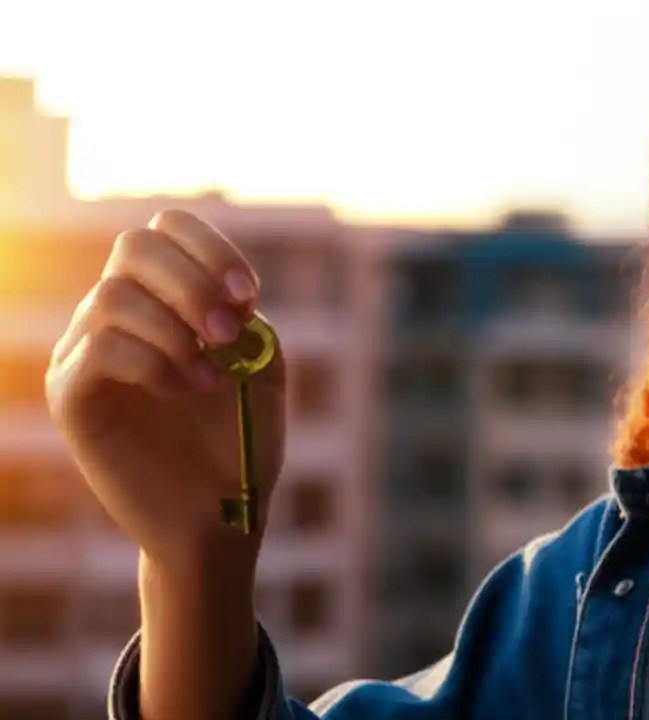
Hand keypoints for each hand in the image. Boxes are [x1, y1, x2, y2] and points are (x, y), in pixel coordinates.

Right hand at [45, 209, 286, 569]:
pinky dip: (152, 362)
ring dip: (175, 330)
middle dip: (191, 281)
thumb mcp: (264, 369)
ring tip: (210, 378)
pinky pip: (98, 350)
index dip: (209, 248)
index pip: (165, 229)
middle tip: (227, 333)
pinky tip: (186, 392)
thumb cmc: (242, 441)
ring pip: (113, 297)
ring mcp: (86, 354)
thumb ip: (249, 323)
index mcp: (165, 299)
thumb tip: (226, 297)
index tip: (248, 295)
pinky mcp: (71, 397)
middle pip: (133, 246)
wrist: (221, 515)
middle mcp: (118, 315)